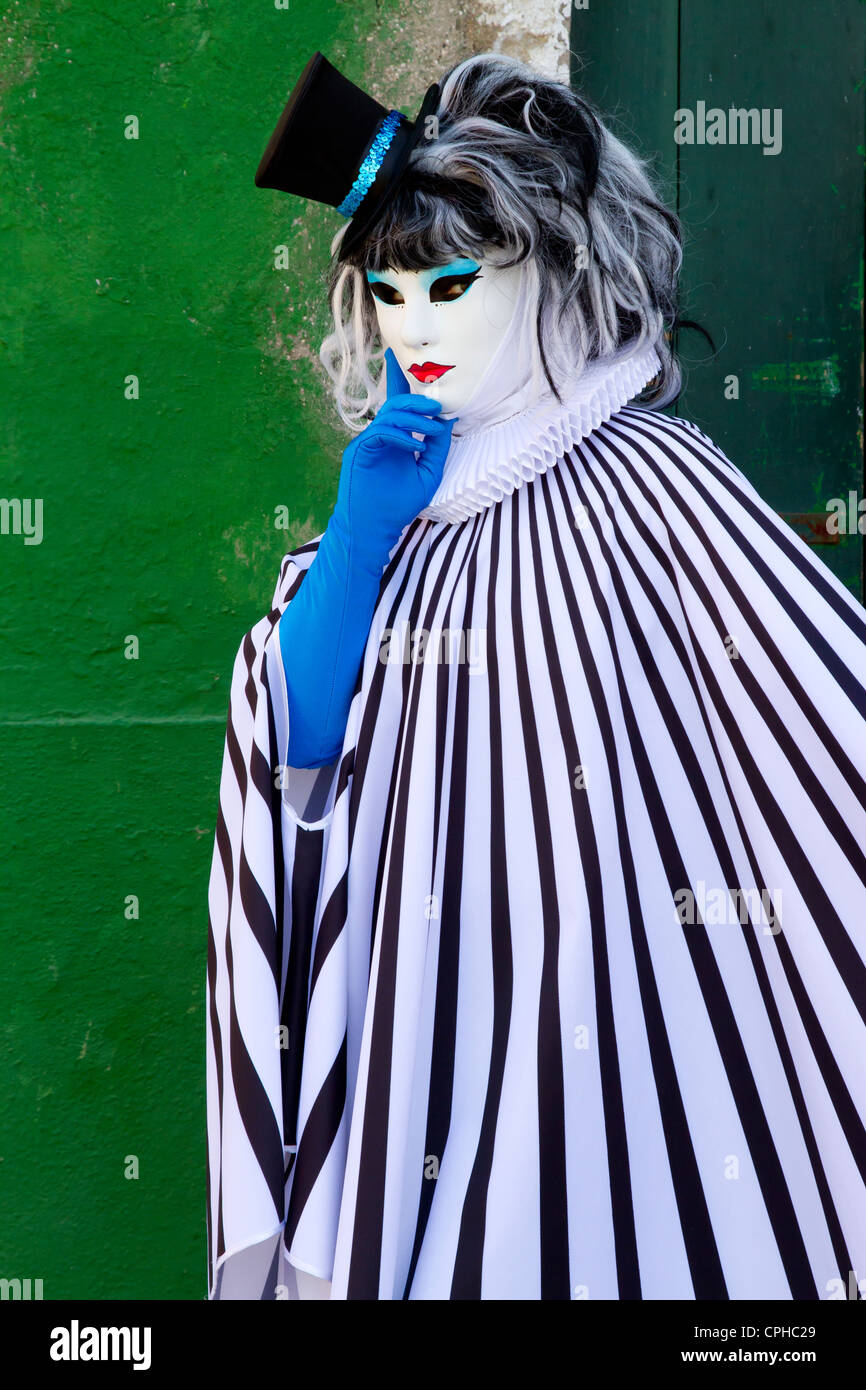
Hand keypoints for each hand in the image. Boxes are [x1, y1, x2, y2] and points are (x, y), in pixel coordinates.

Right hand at [330, 348, 456, 570]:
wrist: (376, 528)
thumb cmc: (399, 506)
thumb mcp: (428, 475)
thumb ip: (438, 448)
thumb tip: (448, 420)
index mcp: (394, 438)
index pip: (396, 403)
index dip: (395, 377)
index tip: (393, 354)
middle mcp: (379, 436)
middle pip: (395, 403)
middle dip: (417, 401)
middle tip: (437, 408)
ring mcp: (367, 442)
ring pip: (389, 415)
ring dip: (414, 419)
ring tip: (431, 431)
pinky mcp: (359, 451)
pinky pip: (381, 433)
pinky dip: (401, 436)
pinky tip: (414, 447)